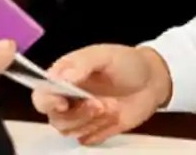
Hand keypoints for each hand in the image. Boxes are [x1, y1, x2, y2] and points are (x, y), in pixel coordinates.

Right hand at [31, 44, 171, 145]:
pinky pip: (86, 139)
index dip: (48, 100)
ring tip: (109, 107)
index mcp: (65, 75)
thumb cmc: (128, 63)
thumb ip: (83, 63)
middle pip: (53, 116)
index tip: (64, 102)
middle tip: (98, 104)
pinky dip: (98, 131)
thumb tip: (63, 76)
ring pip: (68, 130)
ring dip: (88, 122)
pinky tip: (113, 117)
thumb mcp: (106, 55)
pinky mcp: (93, 129)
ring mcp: (80, 115)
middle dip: (75, 114)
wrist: (153, 81)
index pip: (42, 92)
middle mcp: (68, 97)